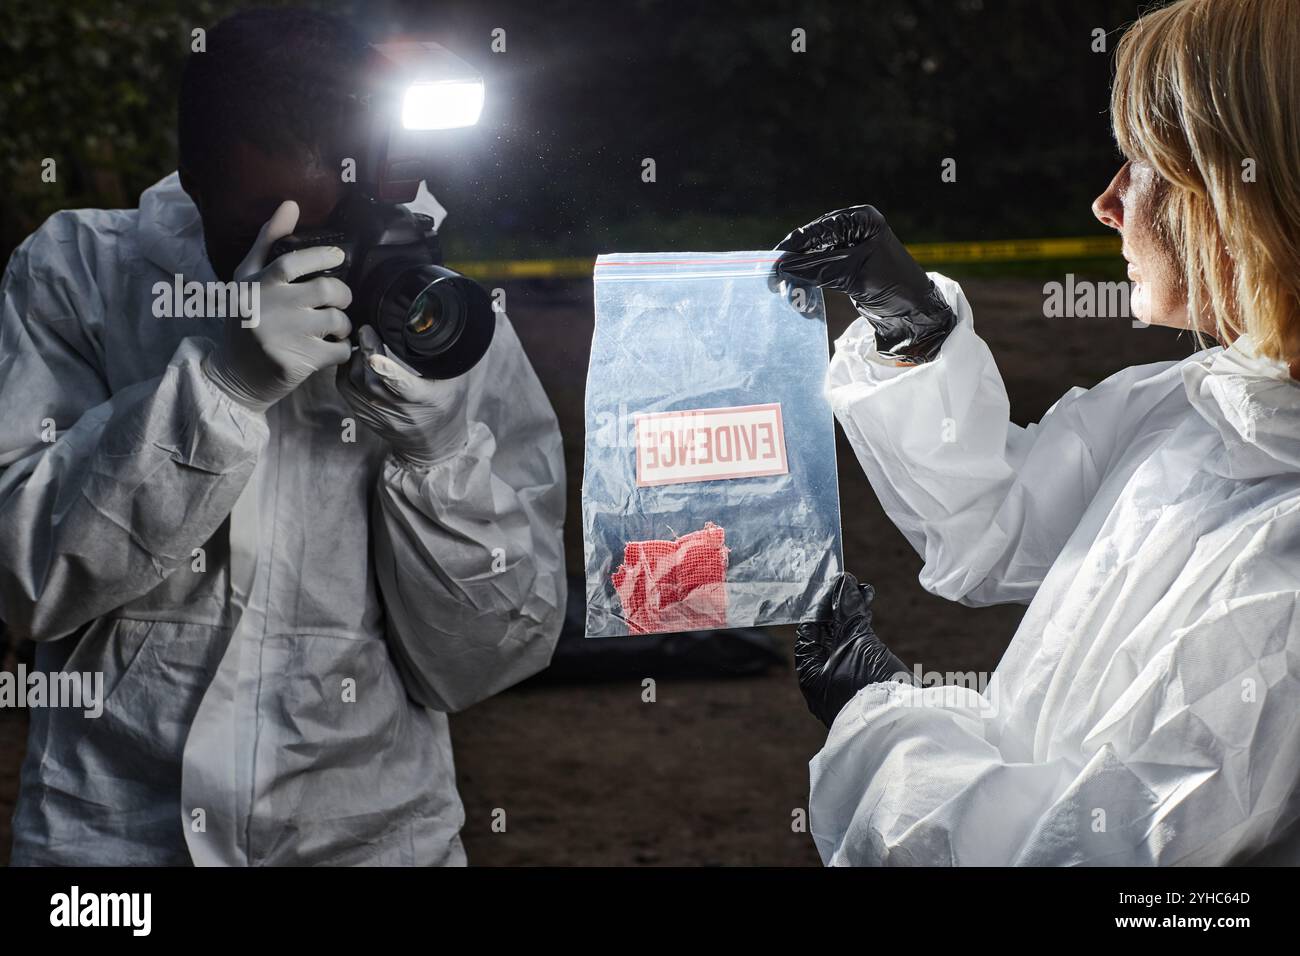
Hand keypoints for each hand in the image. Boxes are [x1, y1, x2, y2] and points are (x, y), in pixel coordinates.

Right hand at [202, 201, 353, 409]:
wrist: (234, 376)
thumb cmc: (245, 322)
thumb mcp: (247, 280)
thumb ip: (268, 242)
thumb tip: (291, 204)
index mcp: (256, 285)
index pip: (292, 262)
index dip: (321, 256)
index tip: (338, 256)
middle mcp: (270, 308)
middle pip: (326, 289)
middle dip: (342, 293)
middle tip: (339, 299)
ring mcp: (285, 336)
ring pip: (336, 320)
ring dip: (343, 324)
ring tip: (335, 326)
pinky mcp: (299, 362)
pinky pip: (340, 350)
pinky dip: (343, 349)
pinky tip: (333, 348)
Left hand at [336, 325, 470, 466]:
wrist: (434, 445)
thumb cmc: (447, 408)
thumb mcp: (455, 383)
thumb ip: (445, 357)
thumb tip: (437, 323)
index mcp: (423, 399)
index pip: (402, 385)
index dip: (388, 371)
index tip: (375, 356)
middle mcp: (396, 409)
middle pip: (370, 380)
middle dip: (365, 351)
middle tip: (366, 329)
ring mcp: (376, 413)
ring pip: (353, 382)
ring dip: (354, 358)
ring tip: (362, 340)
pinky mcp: (363, 414)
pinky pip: (345, 388)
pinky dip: (345, 368)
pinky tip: (354, 356)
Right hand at [775, 205, 955, 362]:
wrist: (915, 312)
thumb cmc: (892, 286)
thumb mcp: (852, 274)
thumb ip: (818, 268)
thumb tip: (784, 267)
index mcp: (861, 219)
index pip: (818, 229)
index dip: (794, 246)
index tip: (774, 263)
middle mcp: (855, 228)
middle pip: (814, 241)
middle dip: (795, 261)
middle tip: (776, 279)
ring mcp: (852, 246)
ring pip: (815, 256)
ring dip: (801, 272)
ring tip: (785, 288)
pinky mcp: (849, 265)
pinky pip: (822, 268)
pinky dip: (810, 279)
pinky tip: (799, 289)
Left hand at [796, 572, 914, 727]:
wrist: (904, 723)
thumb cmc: (870, 685)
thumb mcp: (856, 642)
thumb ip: (848, 612)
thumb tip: (844, 584)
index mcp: (809, 674)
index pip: (809, 631)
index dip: (822, 605)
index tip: (836, 585)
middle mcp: (823, 680)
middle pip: (827, 635)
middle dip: (841, 608)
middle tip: (855, 585)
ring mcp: (844, 683)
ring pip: (845, 641)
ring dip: (854, 615)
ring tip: (866, 593)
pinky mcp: (866, 684)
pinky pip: (859, 652)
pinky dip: (864, 631)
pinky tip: (868, 613)